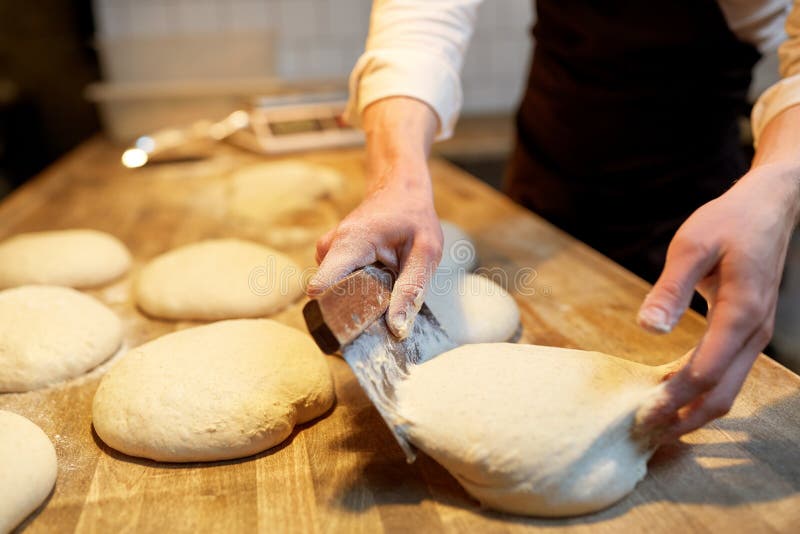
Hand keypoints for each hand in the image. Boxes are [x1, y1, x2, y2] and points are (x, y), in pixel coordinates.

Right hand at [307, 97, 441, 337]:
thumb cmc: (415, 218)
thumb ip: (411, 291)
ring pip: (335, 292)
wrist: (400, 189)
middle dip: (354, 311)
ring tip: (386, 286)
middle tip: (385, 312)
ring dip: (359, 298)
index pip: (322, 288)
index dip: (336, 315)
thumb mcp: (426, 253)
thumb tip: (397, 330)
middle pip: (328, 296)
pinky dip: (357, 288)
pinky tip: (378, 278)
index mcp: (351, 243)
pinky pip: (338, 283)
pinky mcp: (331, 256)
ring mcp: (327, 251)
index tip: (358, 332)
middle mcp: (330, 247)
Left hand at [637, 161, 798, 442]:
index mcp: (740, 314)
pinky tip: (672, 392)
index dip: (673, 399)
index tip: (642, 415)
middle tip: (644, 431)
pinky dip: (700, 390)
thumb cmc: (728, 221)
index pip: (705, 372)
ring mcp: (755, 335)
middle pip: (721, 393)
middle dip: (683, 417)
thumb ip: (670, 289)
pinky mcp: (748, 331)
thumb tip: (649, 328)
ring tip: (655, 422)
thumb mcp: (691, 246)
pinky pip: (726, 372)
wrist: (769, 207)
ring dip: (692, 409)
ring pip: (727, 388)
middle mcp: (753, 333)